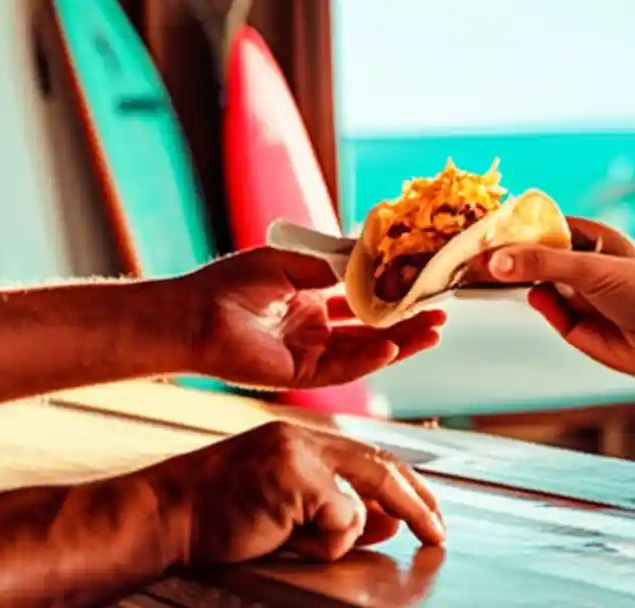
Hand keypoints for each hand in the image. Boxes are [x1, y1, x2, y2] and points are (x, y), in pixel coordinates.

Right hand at [147, 420, 445, 564]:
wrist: (164, 515)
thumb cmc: (215, 516)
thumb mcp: (284, 509)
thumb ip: (335, 509)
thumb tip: (389, 523)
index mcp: (299, 439)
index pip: (366, 456)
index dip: (403, 483)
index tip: (426, 506)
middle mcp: (303, 438)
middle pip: (380, 467)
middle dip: (417, 503)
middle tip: (438, 531)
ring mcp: (301, 455)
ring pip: (359, 501)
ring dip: (337, 536)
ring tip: (290, 539)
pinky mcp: (298, 479)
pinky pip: (342, 522)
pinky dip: (323, 543)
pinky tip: (280, 536)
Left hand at [183, 248, 446, 388]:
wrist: (193, 314)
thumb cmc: (229, 284)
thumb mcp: (288, 263)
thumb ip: (330, 265)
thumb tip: (371, 258)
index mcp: (309, 300)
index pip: (361, 300)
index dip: (392, 295)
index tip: (422, 285)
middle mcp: (313, 329)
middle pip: (371, 329)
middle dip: (407, 323)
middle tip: (441, 315)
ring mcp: (308, 355)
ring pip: (364, 352)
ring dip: (399, 343)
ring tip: (433, 332)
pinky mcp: (299, 377)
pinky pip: (341, 370)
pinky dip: (368, 360)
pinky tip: (392, 348)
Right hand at [484, 217, 634, 381]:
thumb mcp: (591, 269)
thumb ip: (543, 263)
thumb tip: (495, 262)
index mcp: (592, 236)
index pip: (545, 224)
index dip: (517, 225)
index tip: (483, 227)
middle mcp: (580, 261)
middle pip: (533, 252)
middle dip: (505, 253)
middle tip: (468, 251)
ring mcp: (572, 291)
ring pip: (531, 279)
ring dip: (507, 277)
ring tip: (473, 271)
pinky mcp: (567, 320)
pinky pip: (539, 304)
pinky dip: (525, 298)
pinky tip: (509, 293)